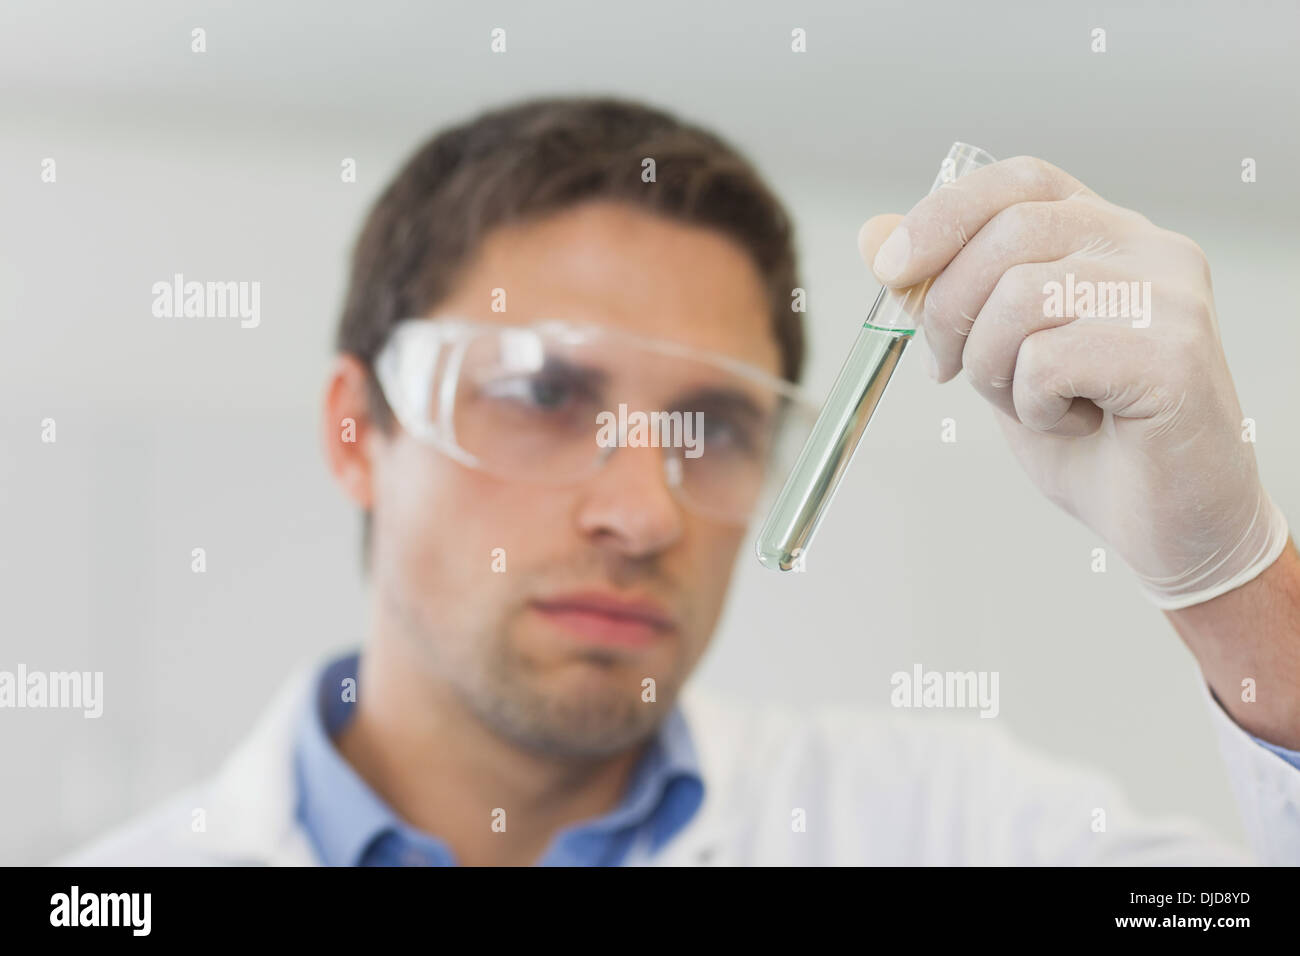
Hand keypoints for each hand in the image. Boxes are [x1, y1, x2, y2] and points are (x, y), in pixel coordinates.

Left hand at [857, 156, 1288, 608]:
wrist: (1174, 522)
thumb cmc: (1094, 439)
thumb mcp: (999, 355)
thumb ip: (947, 292)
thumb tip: (875, 234)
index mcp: (1109, 236)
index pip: (1020, 182)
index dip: (944, 215)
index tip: (892, 270)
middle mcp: (1149, 249)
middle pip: (1009, 234)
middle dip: (948, 311)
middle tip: (951, 370)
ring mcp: (1169, 297)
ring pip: (1021, 296)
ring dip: (993, 368)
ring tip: (1031, 404)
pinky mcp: (1173, 354)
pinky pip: (1049, 359)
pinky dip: (1033, 405)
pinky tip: (1073, 423)